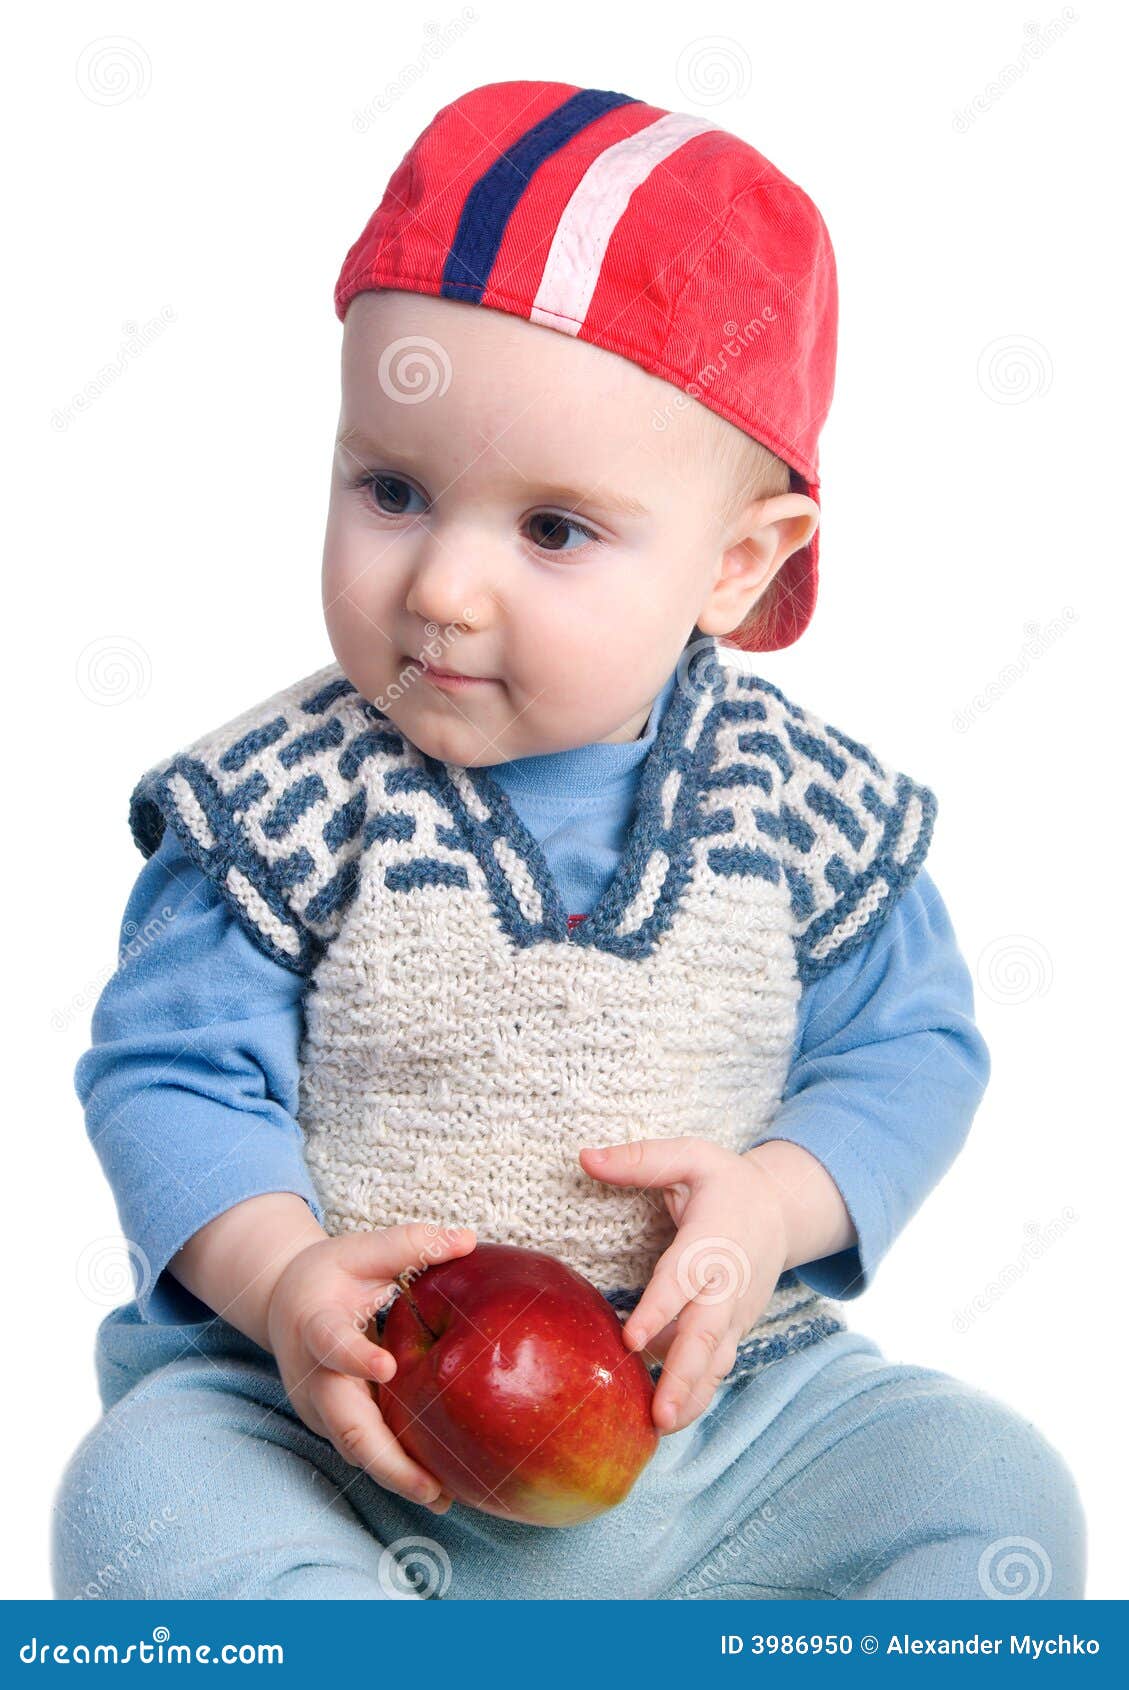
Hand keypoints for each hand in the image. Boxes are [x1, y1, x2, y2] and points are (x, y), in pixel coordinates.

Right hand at [266, 1220, 476, 1513]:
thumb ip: (411, 1244)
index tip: (387, 1368)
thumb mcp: (362, 1250)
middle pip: (344, 1424)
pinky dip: (396, 1470)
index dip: (355, 1357)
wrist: (286, 1303)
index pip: (330, 1342)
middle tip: (429, 1485)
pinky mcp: (335, 1424)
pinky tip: (437, 1486)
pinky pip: (365, 1449)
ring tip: (443, 1496)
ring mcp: (321, 1408)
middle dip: (385, 1459)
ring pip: (356, 1448)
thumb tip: (467, 1240)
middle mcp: (313, 1376)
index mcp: (315, 1324)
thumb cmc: (332, 1274)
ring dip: (395, 1476)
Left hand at [578, 1138, 789, 1434]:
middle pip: (705, 1334)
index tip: (631, 1339)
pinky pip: (717, 1367)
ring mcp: (734, 1312)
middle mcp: (726, 1284)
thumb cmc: (727, 1182)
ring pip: (715, 1360)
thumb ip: (640, 1160)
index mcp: (712, 1240)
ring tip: (661, 1427)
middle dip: (683, 1375)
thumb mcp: (690, 1157)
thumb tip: (584, 1156)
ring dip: (691, 1396)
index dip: (659, 1310)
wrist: (783, 1210)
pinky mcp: (734, 1330)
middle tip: (658, 1412)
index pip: (682, 1279)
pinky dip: (698, 1396)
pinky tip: (671, 1421)